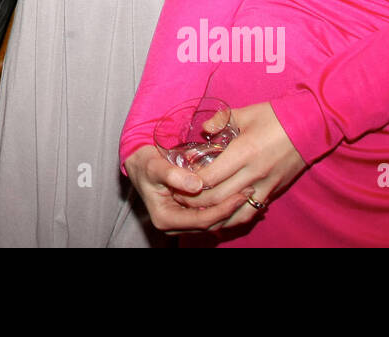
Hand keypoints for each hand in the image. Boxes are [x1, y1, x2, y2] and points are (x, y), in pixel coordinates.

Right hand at [124, 144, 254, 233]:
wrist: (138, 163)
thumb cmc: (145, 163)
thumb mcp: (154, 166)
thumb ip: (172, 175)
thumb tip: (196, 185)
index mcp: (165, 218)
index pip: (201, 220)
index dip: (223, 209)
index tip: (240, 194)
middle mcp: (174, 225)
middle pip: (210, 224)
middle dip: (231, 209)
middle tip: (250, 191)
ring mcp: (181, 221)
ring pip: (212, 222)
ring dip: (230, 209)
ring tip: (248, 193)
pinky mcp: (187, 215)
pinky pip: (209, 215)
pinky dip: (223, 207)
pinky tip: (237, 195)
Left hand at [173, 102, 306, 231]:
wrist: (311, 125)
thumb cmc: (275, 116)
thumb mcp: (244, 112)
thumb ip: (219, 121)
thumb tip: (202, 131)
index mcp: (244, 152)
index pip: (209, 177)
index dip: (190, 182)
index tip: (178, 179)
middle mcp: (254, 173)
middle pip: (217, 198)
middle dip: (194, 200)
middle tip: (179, 196)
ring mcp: (266, 185)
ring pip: (233, 211)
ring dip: (212, 212)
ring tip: (196, 208)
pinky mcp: (274, 191)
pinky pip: (251, 212)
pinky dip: (234, 217)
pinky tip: (221, 216)